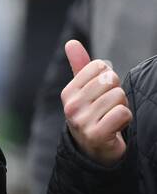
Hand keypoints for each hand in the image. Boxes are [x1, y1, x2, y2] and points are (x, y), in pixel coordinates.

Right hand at [61, 39, 130, 165]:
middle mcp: (71, 106)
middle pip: (110, 80)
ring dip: (122, 107)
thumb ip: (79, 66)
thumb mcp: (84, 91)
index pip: (100, 67)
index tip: (101, 94)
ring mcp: (82, 121)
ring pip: (118, 97)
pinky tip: (116, 127)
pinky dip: (125, 120)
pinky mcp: (96, 134)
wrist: (94, 150)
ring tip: (111, 118)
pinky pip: (123, 113)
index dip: (108, 78)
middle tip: (108, 108)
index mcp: (68, 92)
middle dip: (117, 93)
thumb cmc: (93, 115)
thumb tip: (71, 42)